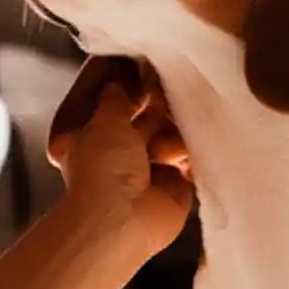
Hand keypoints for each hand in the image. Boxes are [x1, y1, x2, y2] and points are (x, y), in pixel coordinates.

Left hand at [53, 84, 192, 259]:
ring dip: (173, 136)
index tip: (150, 70)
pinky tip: (184, 154)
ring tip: (164, 148)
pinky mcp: (175, 187)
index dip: (133, 88)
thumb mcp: (105, 120)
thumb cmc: (104, 168)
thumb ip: (116, 96)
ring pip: (172, 136)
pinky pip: (191, 160)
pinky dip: (192, 155)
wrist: (124, 218)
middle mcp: (122, 154)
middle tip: (168, 98)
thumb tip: (117, 80)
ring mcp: (150, 171)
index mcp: (96, 138)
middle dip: (160, 110)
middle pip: (149, 119)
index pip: (118, 105)